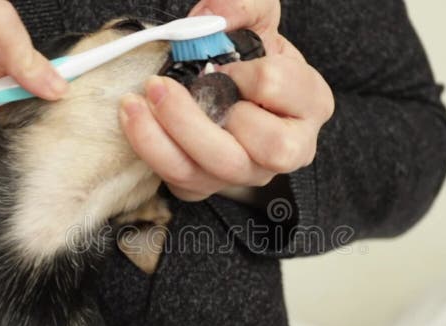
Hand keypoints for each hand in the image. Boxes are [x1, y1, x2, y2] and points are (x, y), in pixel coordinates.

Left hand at [119, 0, 333, 201]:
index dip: (248, 73)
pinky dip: (153, 150)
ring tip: (140, 99)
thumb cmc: (248, 57)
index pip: (282, 89)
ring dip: (174, 133)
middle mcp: (290, 148)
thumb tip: (210, 17)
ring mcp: (250, 172)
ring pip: (221, 170)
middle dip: (212, 114)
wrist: (222, 86)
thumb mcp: (256, 20)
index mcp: (309, 101)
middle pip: (268, 147)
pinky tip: (135, 117)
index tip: (226, 65)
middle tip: (165, 87)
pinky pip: (185, 182)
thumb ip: (243, 6)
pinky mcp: (211, 186)